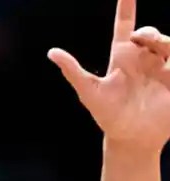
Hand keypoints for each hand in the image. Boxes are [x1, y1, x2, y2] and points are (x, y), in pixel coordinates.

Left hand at [49, 0, 169, 150]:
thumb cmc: (107, 115)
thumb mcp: (89, 92)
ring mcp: (162, 67)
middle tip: (143, 38)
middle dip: (149, 32)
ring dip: (164, 42)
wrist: (131, 138)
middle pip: (150, 32)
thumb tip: (52, 52)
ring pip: (169, 43)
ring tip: (160, 51)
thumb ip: (73, 71)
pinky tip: (169, 66)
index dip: (126, 6)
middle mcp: (143, 57)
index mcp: (122, 55)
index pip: (124, 24)